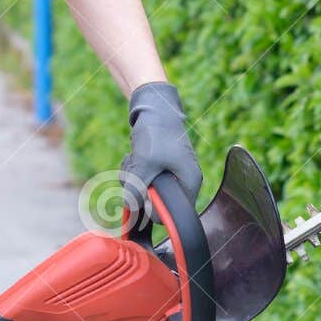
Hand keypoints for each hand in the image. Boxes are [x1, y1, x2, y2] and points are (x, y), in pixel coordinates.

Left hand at [120, 80, 201, 227]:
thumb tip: (130, 210)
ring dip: (133, 179)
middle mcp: (183, 181)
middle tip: (134, 173)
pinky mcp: (159, 167)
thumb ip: (136, 190)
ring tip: (132, 160)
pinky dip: (134, 171)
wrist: (154, 106)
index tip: (142, 194)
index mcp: (189, 183)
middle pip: (157, 203)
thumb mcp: (144, 164)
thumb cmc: (157, 132)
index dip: (155, 209)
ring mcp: (171, 174)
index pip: (174, 214)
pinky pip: (143, 179)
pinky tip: (132, 157)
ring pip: (146, 191)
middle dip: (139, 190)